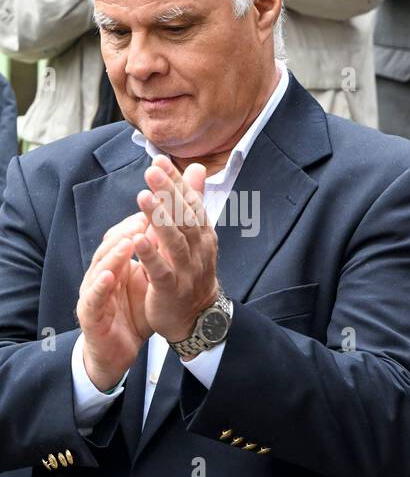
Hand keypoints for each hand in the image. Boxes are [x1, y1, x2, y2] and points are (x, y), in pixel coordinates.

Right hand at [76, 212, 153, 390]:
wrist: (117, 348)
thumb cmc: (131, 310)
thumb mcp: (150, 279)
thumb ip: (157, 255)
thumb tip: (173, 228)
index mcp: (119, 262)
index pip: (128, 235)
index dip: (144, 218)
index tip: (161, 202)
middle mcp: (104, 271)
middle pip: (113, 244)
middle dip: (129, 226)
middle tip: (145, 209)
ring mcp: (94, 291)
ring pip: (101, 266)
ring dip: (115, 251)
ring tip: (129, 238)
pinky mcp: (90, 313)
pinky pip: (94, 298)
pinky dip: (101, 285)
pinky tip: (109, 275)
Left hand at [130, 156, 219, 344]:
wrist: (197, 316)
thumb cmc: (192, 270)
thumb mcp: (195, 234)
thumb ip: (193, 201)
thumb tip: (197, 168)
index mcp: (202, 234)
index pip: (190, 202)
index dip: (176, 182)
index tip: (159, 160)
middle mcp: (198, 249)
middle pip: (185, 218)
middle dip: (169, 194)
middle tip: (152, 171)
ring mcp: (186, 269)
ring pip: (175, 241)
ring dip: (160, 219)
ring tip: (144, 197)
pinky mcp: (171, 289)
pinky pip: (161, 270)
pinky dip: (151, 254)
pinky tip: (139, 239)